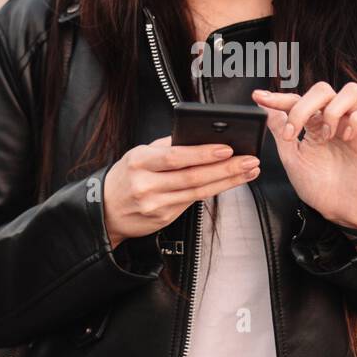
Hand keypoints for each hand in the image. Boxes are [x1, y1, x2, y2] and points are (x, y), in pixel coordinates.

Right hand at [103, 136, 259, 245]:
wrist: (105, 211)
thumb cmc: (126, 176)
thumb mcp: (138, 155)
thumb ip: (166, 147)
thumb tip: (201, 138)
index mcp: (139, 161)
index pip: (175, 157)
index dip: (203, 153)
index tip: (227, 148)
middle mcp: (146, 184)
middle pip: (193, 176)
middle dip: (226, 168)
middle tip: (251, 160)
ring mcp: (155, 204)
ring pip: (198, 191)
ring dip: (228, 180)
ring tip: (249, 171)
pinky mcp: (163, 218)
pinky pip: (194, 202)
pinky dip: (216, 190)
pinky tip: (231, 182)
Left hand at [251, 82, 356, 230]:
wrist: (339, 210)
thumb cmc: (317, 187)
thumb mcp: (292, 159)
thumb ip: (280, 132)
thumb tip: (265, 110)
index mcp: (313, 124)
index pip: (296, 100)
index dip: (278, 97)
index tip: (258, 98)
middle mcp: (333, 120)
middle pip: (323, 89)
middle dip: (304, 106)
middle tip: (293, 132)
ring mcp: (353, 126)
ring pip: (351, 91)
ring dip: (334, 110)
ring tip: (328, 135)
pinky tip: (348, 137)